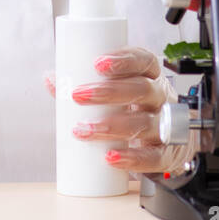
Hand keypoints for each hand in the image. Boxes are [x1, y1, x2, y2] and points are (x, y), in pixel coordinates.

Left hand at [43, 45, 194, 173]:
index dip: (124, 60)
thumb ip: (85, 86)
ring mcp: (166, 127)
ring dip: (112, 126)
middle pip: (143, 89)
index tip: (98, 63)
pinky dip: (132, 159)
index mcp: (150, 77)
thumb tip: (52, 79)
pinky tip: (110, 158)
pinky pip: (153, 157)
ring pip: (144, 123)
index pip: (144, 61)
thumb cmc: (132, 111)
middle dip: (110, 92)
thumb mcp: (116, 95)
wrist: (165, 145)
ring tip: (83, 130)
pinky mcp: (166, 155)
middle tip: (79, 95)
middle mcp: (161, 99)